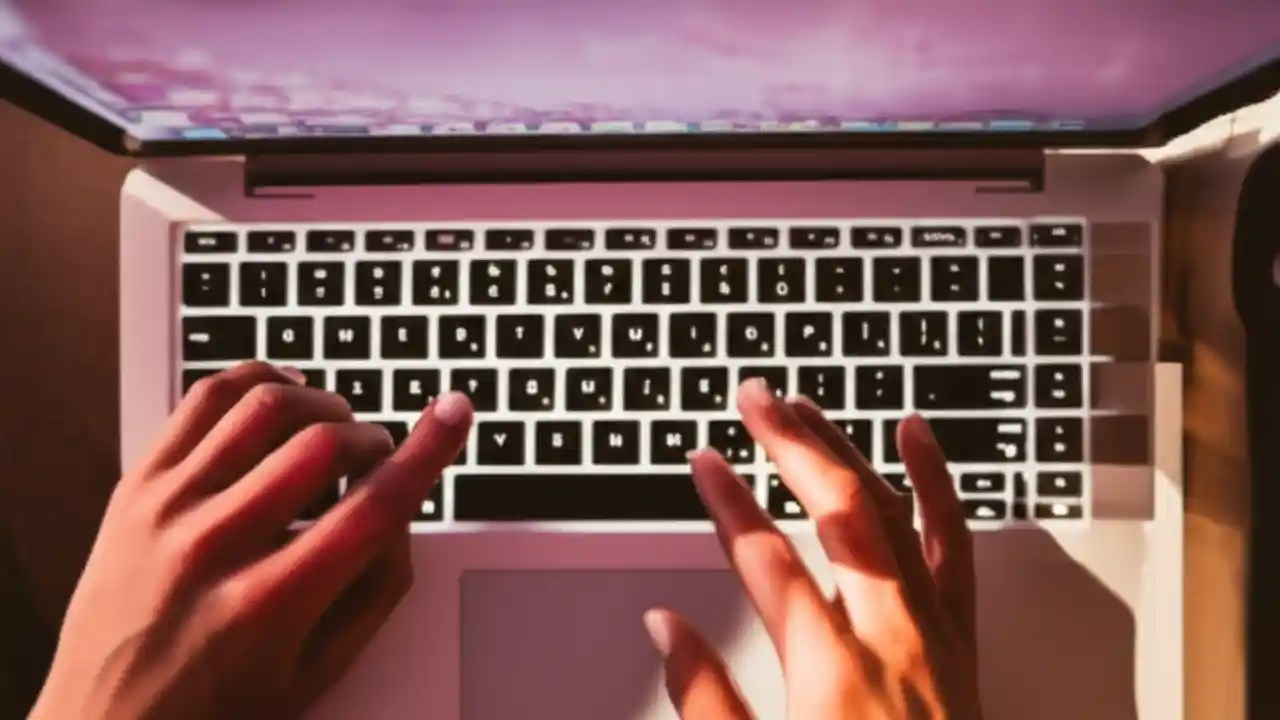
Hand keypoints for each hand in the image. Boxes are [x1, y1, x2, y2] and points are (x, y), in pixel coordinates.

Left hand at [30, 362, 472, 718]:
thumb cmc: (215, 710)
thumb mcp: (316, 672)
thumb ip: (374, 591)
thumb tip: (403, 509)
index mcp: (270, 606)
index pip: (374, 507)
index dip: (430, 451)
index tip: (456, 412)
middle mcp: (214, 548)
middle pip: (324, 445)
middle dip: (372, 437)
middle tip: (378, 454)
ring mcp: (167, 509)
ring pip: (264, 405)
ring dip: (320, 404)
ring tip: (333, 426)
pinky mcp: (137, 485)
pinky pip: (204, 400)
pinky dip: (256, 382)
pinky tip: (280, 396)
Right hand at [645, 380, 981, 718]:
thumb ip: (706, 699)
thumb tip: (664, 627)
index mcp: (832, 675)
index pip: (768, 561)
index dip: (727, 503)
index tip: (703, 461)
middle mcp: (892, 640)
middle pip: (840, 513)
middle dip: (791, 445)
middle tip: (753, 399)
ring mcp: (935, 634)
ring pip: (893, 513)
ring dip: (847, 451)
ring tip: (808, 407)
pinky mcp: (961, 638)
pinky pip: (955, 544)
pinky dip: (936, 483)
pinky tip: (916, 437)